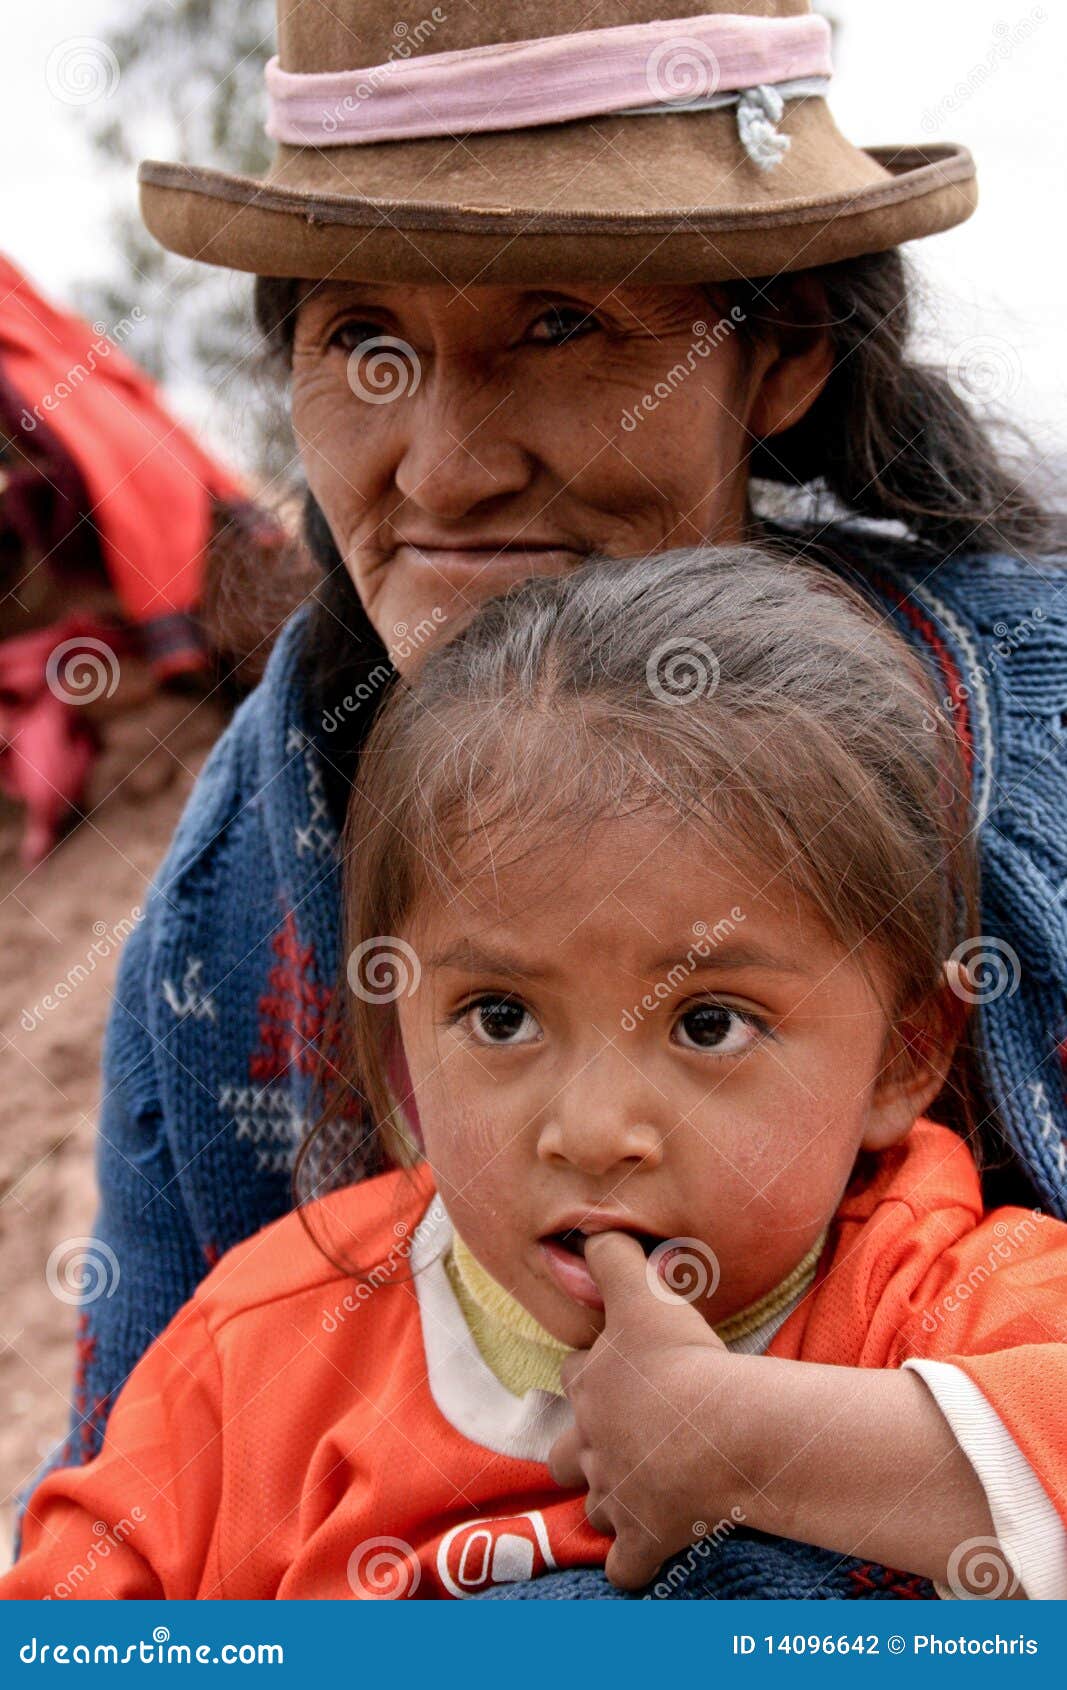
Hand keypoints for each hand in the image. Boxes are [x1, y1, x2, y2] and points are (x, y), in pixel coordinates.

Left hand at [547, 1231, 746, 1590]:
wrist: (719, 1431)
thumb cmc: (680, 1358)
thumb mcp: (643, 1292)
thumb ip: (613, 1257)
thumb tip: (590, 1230)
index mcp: (590, 1387)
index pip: (577, 1375)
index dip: (595, 1372)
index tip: (621, 1371)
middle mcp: (591, 1445)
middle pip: (567, 1452)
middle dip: (583, 1448)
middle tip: (621, 1440)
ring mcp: (615, 1497)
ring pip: (596, 1506)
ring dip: (613, 1501)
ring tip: (641, 1494)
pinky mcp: (644, 1540)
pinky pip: (626, 1568)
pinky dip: (634, 1565)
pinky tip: (650, 1555)